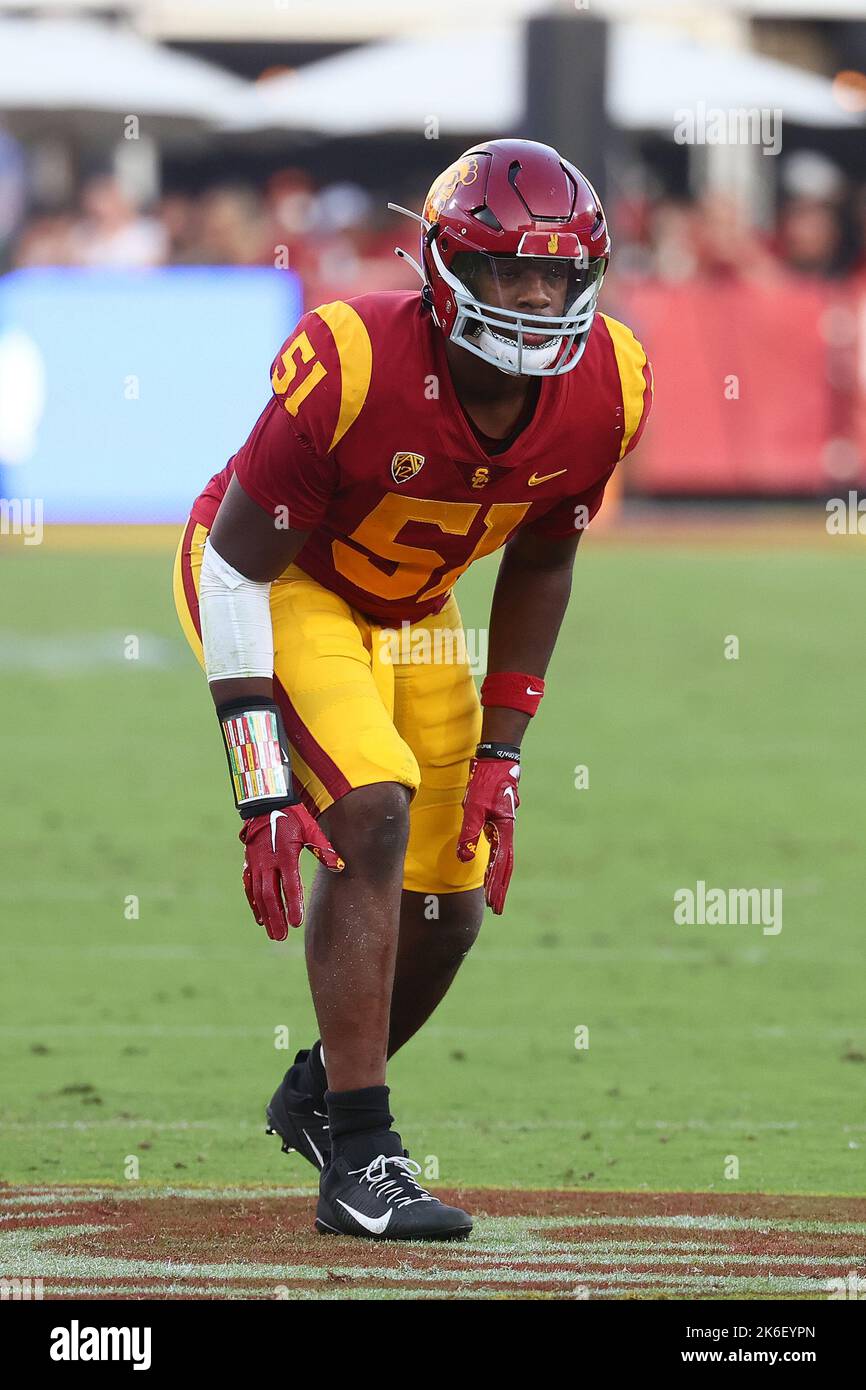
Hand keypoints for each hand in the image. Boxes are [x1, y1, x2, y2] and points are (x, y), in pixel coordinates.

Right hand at [239, 805, 343, 939]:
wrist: (266, 804)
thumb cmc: (293, 817)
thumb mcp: (311, 829)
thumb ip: (324, 849)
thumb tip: (339, 867)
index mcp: (285, 855)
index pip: (289, 885)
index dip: (293, 905)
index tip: (296, 923)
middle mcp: (267, 862)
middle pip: (270, 896)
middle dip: (276, 917)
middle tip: (281, 937)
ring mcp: (256, 863)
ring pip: (258, 895)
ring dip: (265, 915)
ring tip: (273, 934)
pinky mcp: (249, 863)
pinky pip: (249, 887)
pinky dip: (254, 904)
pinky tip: (260, 918)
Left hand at [457, 756, 519, 914]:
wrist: (497, 760)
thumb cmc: (486, 782)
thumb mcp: (474, 808)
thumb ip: (470, 833)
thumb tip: (465, 859)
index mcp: (505, 830)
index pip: (501, 866)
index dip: (497, 886)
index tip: (494, 906)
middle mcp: (507, 830)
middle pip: (506, 865)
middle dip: (500, 888)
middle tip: (497, 909)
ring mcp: (504, 825)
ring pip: (503, 856)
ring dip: (498, 875)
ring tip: (493, 892)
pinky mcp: (499, 818)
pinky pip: (499, 844)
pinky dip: (496, 859)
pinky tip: (490, 863)